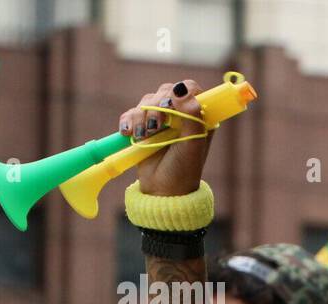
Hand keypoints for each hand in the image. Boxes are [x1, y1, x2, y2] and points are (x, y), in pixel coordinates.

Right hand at [120, 80, 210, 196]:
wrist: (163, 190)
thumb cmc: (183, 169)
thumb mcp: (192, 144)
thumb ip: (192, 116)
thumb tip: (182, 90)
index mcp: (199, 118)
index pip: (192, 89)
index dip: (182, 91)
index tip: (174, 105)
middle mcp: (180, 116)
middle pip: (166, 91)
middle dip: (159, 104)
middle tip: (158, 123)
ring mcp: (161, 121)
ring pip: (147, 100)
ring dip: (143, 117)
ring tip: (145, 137)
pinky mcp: (142, 127)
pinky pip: (131, 113)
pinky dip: (128, 122)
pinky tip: (130, 134)